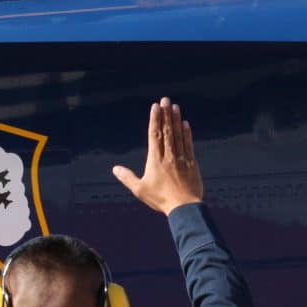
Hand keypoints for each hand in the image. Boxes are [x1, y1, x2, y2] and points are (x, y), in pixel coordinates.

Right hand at [113, 98, 204, 213]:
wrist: (184, 207)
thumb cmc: (160, 199)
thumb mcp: (140, 190)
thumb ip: (127, 177)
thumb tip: (115, 169)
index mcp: (155, 160)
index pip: (154, 135)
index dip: (155, 120)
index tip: (155, 107)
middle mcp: (168, 155)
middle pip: (167, 131)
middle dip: (166, 114)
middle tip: (165, 99)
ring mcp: (181, 158)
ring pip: (178, 135)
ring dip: (176, 120)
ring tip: (175, 106)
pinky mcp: (191, 163)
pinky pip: (188, 144)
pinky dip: (187, 133)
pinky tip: (185, 124)